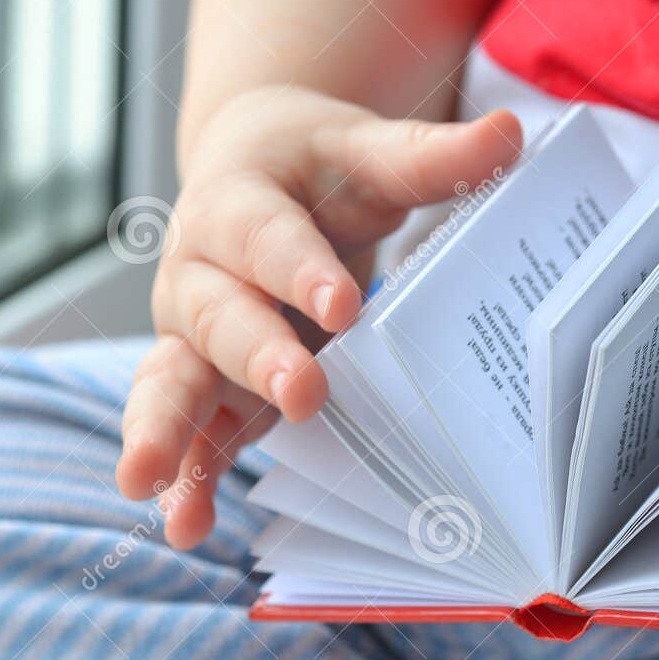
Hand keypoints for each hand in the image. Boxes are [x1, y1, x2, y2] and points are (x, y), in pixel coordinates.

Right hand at [115, 84, 520, 547]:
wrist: (252, 170)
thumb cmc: (316, 169)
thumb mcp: (366, 153)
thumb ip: (429, 157)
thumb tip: (511, 133)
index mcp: (237, 203)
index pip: (268, 237)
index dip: (301, 269)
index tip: (343, 303)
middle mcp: (201, 272)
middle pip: (220, 316)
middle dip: (257, 355)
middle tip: (304, 391)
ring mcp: (195, 338)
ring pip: (172, 382)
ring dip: (166, 430)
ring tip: (147, 481)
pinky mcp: (207, 388)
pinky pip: (189, 435)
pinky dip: (184, 480)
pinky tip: (185, 526)